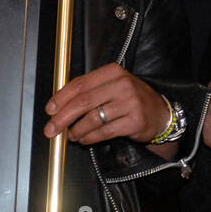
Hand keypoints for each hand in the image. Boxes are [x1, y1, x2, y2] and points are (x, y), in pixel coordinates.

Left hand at [44, 62, 167, 144]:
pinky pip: (104, 132)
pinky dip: (90, 138)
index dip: (61, 98)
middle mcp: (122, 84)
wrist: (161, 113)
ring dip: (76, 130)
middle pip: (83, 102)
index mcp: (113, 72)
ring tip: (72, 135)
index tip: (50, 110)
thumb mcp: (113, 86)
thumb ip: (90, 91)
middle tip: (51, 129)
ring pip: (92, 119)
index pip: (80, 84)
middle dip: (63, 117)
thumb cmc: (131, 100)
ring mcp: (130, 103)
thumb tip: (59, 106)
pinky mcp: (135, 121)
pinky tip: (84, 139)